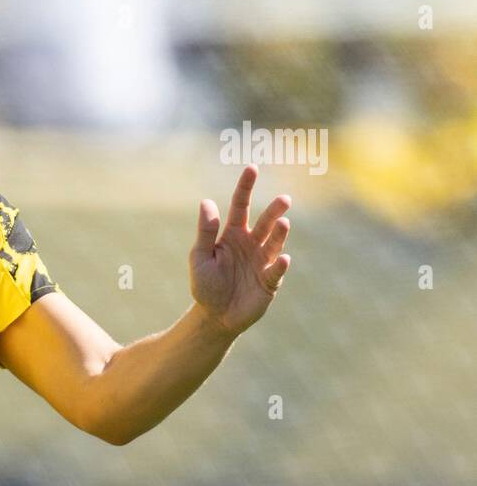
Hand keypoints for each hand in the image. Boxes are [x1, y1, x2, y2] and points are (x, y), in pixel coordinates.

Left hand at [189, 166, 291, 336]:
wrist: (214, 317)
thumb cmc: (205, 285)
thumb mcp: (200, 257)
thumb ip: (205, 232)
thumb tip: (206, 202)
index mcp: (232, 234)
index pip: (241, 206)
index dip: (245, 188)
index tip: (252, 168)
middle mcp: (251, 244)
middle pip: (265, 222)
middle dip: (274, 210)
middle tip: (284, 199)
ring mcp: (262, 261)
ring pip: (274, 243)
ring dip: (280, 233)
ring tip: (283, 222)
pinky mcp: (270, 281)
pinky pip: (276, 271)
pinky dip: (279, 265)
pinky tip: (282, 258)